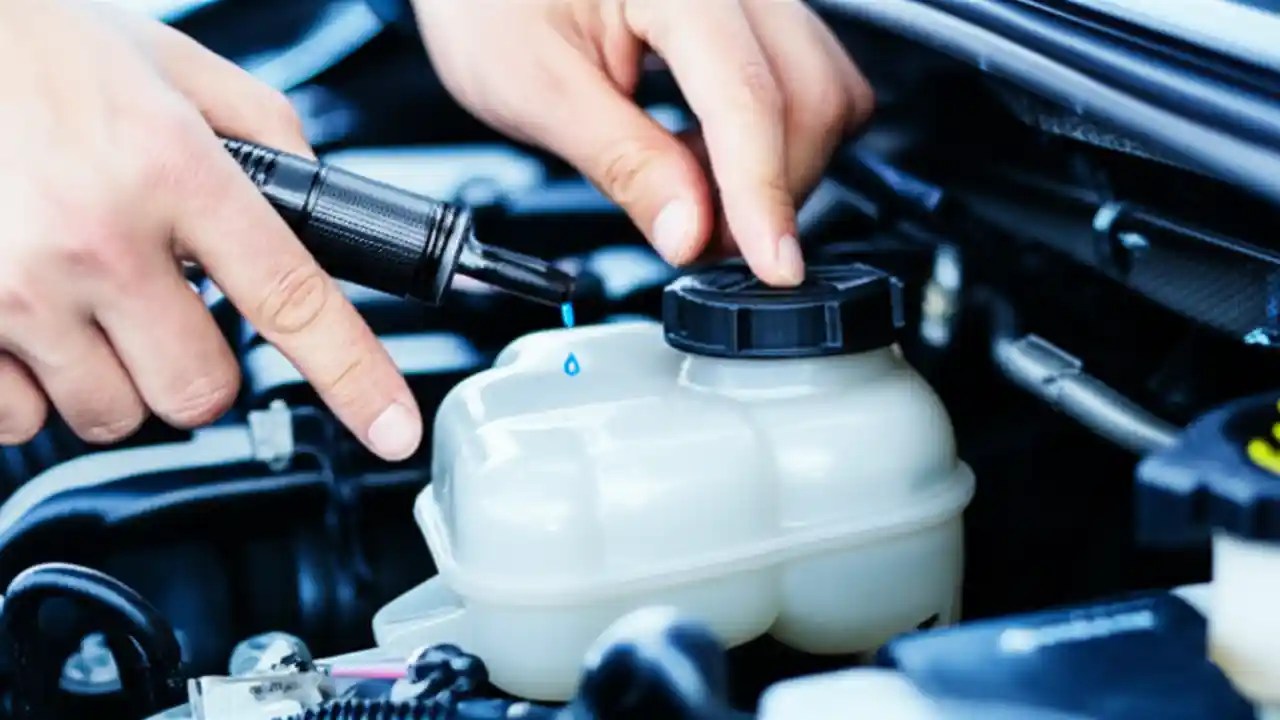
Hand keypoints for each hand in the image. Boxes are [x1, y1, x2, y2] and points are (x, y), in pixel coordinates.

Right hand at [0, 0, 421, 459]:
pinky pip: (19, 421)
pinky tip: (24, 323)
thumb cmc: (35, 48)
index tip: (392, 428)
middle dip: (197, 366)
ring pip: (112, 414)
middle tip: (166, 313)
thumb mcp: (169, 64)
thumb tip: (316, 199)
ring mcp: (18, 290)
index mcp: (170, 167)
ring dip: (112, 377)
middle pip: (200, 390)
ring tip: (83, 303)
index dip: (355, 376)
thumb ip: (261, 128)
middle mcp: (97, 236)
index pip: (291, 297)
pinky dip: (30, 389)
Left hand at [413, 0, 872, 285]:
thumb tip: (691, 234)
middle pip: (811, 94)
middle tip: (702, 243)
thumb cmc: (487, 0)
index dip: (763, 194)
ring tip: (693, 190)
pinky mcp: (756, 13)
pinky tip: (706, 153)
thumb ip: (623, 161)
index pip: (747, 95)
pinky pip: (805, 78)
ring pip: (824, 89)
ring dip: (778, 167)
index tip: (773, 267)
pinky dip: (771, 139)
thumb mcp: (534, 88)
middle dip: (772, 190)